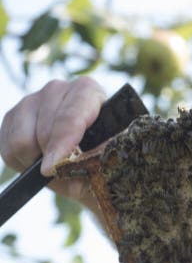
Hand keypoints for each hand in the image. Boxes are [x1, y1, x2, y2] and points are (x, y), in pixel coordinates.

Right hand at [1, 77, 105, 211]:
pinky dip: (21, 162)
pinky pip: (7, 147)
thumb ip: (98, 159)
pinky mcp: (12, 116)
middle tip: (65, 174)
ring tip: (55, 168)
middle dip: (52, 158)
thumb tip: (75, 168)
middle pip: (44, 129)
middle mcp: (57, 89)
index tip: (53, 168)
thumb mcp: (110, 158)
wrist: (90, 158)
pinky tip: (40, 162)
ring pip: (21, 139)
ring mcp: (31, 100)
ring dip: (35, 161)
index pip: (70, 117)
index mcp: (88, 91)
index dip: (61, 144)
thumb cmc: (105, 154)